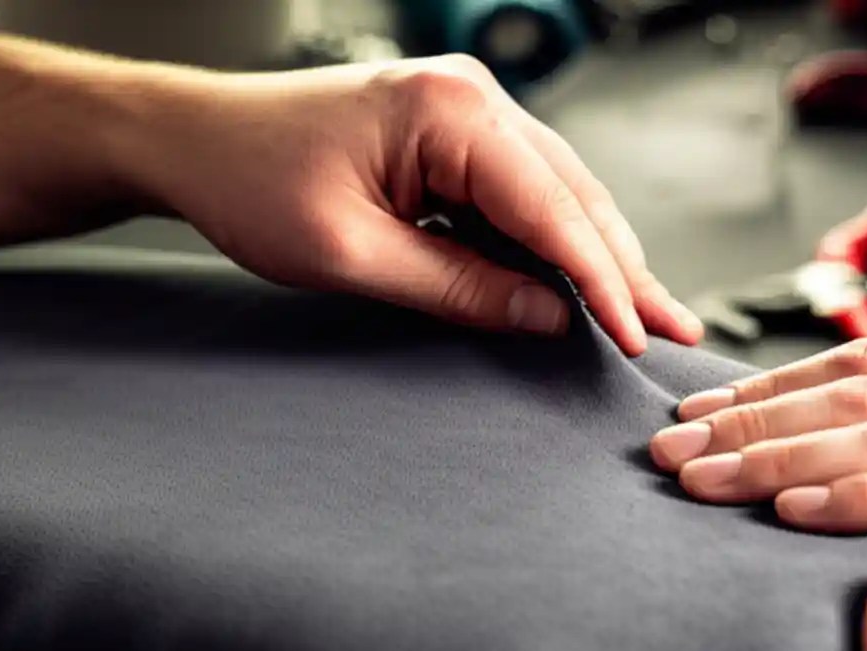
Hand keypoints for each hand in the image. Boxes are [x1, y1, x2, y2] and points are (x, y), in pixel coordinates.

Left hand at [124, 54, 700, 354]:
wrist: (194, 140)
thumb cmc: (250, 179)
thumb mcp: (353, 255)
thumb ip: (460, 288)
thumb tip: (547, 316)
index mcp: (451, 111)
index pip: (553, 208)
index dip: (602, 281)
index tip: (639, 335)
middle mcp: (472, 98)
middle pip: (574, 195)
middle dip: (623, 268)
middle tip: (673, 327)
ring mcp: (466, 112)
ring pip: (557, 194)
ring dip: (595, 256)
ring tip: (641, 312)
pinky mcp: (452, 135)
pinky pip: (521, 193)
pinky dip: (550, 241)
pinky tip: (578, 283)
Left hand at [651, 337, 866, 650]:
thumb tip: (857, 430)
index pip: (864, 361)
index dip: (773, 383)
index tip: (706, 408)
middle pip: (851, 393)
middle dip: (748, 418)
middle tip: (672, 443)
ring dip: (774, 458)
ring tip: (701, 479)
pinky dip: (853, 499)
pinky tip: (793, 511)